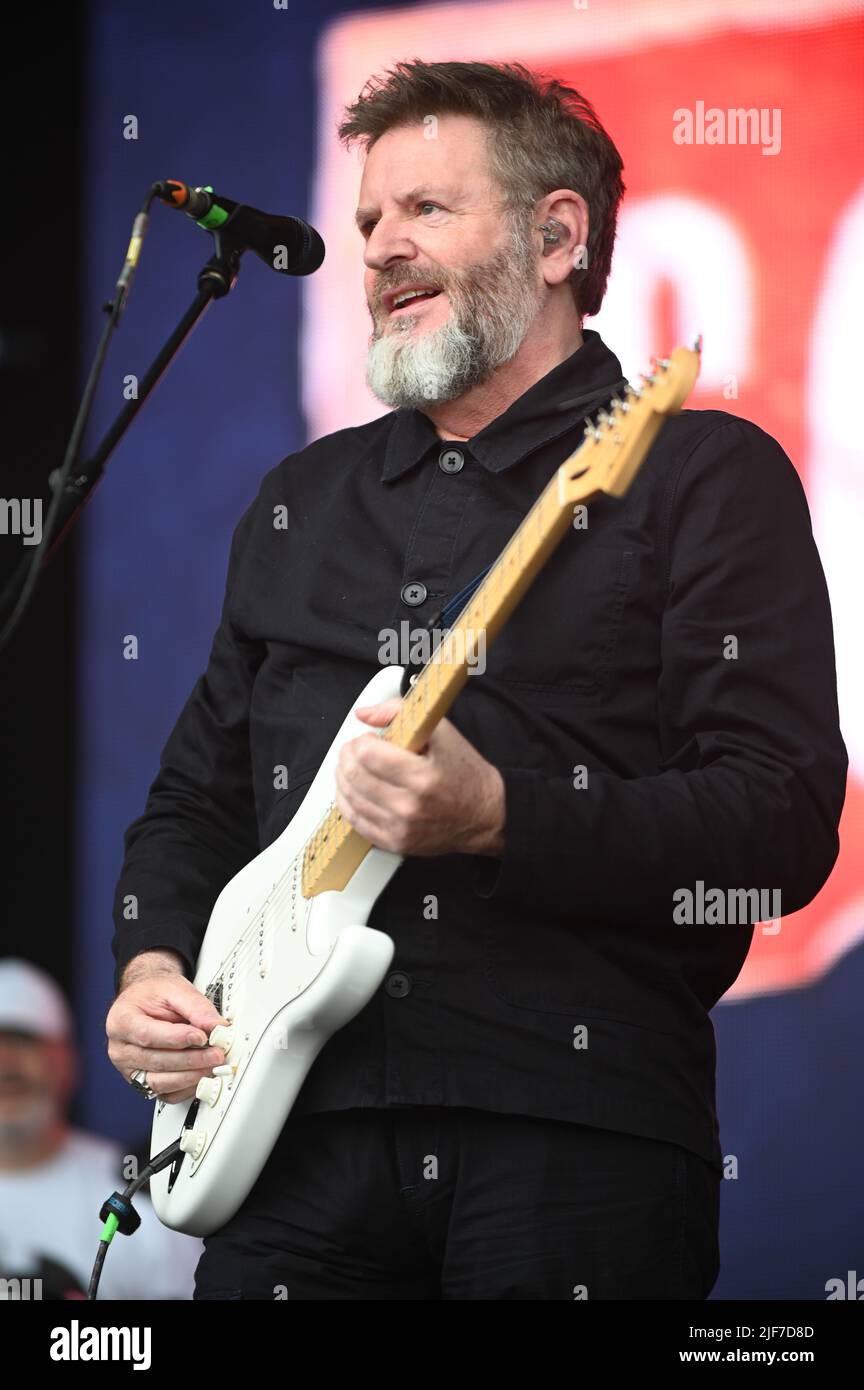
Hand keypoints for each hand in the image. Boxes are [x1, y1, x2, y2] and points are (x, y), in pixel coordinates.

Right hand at [106, 951, 228, 1103]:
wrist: (145, 1001)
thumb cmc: (153, 994)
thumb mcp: (174, 989)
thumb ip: (196, 1006)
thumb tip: (216, 1026)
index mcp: (122, 1020)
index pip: (146, 1035)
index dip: (176, 1039)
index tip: (201, 1036)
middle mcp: (121, 1048)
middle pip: (156, 1061)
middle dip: (191, 1060)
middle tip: (216, 1054)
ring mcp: (129, 1068)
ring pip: (159, 1082)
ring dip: (190, 1077)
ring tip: (211, 1065)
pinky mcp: (141, 1082)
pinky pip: (163, 1094)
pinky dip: (185, 1089)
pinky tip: (201, 1077)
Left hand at [334, 697, 505, 856]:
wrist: (485, 816)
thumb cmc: (466, 774)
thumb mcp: (442, 732)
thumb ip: (399, 713)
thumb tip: (363, 714)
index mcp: (422, 777)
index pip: (367, 754)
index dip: (361, 741)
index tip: (369, 738)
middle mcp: (408, 806)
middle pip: (354, 776)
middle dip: (347, 756)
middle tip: (355, 750)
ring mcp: (399, 828)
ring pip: (349, 799)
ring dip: (344, 778)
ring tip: (354, 767)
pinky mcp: (394, 843)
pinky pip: (356, 822)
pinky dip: (349, 802)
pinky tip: (355, 790)